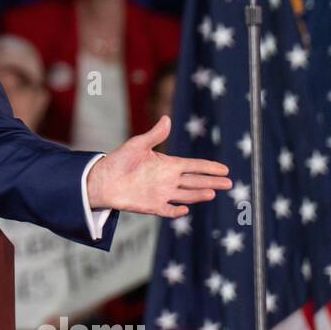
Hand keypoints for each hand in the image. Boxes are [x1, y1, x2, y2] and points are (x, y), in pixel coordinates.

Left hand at [86, 115, 230, 217]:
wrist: (101, 179)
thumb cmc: (119, 160)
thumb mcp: (137, 145)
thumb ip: (154, 135)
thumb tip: (166, 118)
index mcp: (168, 165)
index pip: (194, 166)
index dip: (209, 167)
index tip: (225, 169)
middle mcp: (168, 180)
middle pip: (195, 182)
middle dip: (212, 182)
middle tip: (229, 183)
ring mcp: (161, 194)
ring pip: (186, 195)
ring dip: (198, 195)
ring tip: (212, 193)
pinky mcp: (151, 206)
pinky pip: (167, 210)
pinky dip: (176, 211)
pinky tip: (185, 209)